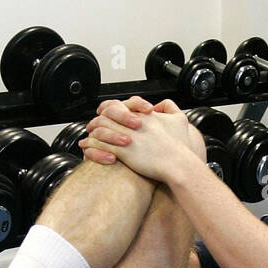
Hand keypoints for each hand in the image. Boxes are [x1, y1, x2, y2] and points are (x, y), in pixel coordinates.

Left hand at [81, 98, 202, 183]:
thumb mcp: (180, 120)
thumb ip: (170, 107)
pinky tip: (88, 148)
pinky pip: (101, 145)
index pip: (120, 105)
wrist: (177, 163)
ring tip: (89, 136)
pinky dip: (92, 145)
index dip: (109, 107)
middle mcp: (132, 123)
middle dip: (97, 119)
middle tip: (93, 125)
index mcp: (143, 115)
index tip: (105, 112)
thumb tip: (160, 105)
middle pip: (107, 115)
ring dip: (92, 132)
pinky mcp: (122, 151)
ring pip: (101, 128)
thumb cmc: (179, 147)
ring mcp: (126, 136)